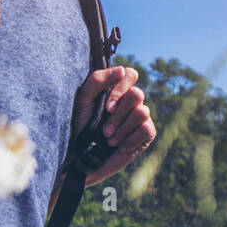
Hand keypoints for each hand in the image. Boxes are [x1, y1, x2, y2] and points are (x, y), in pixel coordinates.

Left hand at [70, 65, 155, 186]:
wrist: (81, 155)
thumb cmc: (80, 125)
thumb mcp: (83, 99)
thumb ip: (98, 80)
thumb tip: (121, 70)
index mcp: (117, 89)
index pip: (130, 75)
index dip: (121, 89)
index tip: (107, 107)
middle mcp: (130, 101)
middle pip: (137, 95)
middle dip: (119, 116)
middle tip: (105, 130)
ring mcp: (141, 116)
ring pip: (142, 112)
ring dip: (123, 129)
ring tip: (110, 140)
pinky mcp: (147, 133)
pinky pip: (147, 129)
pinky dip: (131, 139)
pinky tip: (120, 147)